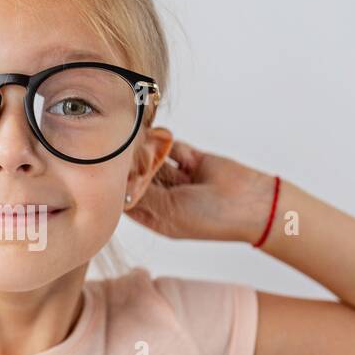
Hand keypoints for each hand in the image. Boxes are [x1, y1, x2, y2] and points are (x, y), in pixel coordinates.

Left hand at [126, 140, 276, 242]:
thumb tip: (119, 183)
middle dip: (131, 169)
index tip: (103, 175)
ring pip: (156, 163)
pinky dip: (166, 142)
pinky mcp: (194, 161)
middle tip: (115, 153)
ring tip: (131, 141)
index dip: (117, 191)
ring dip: (146, 154)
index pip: (130, 203)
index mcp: (160, 218)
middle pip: (141, 180)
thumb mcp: (168, 210)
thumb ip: (142, 194)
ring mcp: (181, 180)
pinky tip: (155, 136)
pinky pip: (175, 149)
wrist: (251, 203)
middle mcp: (168, 199)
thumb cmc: (210, 217)